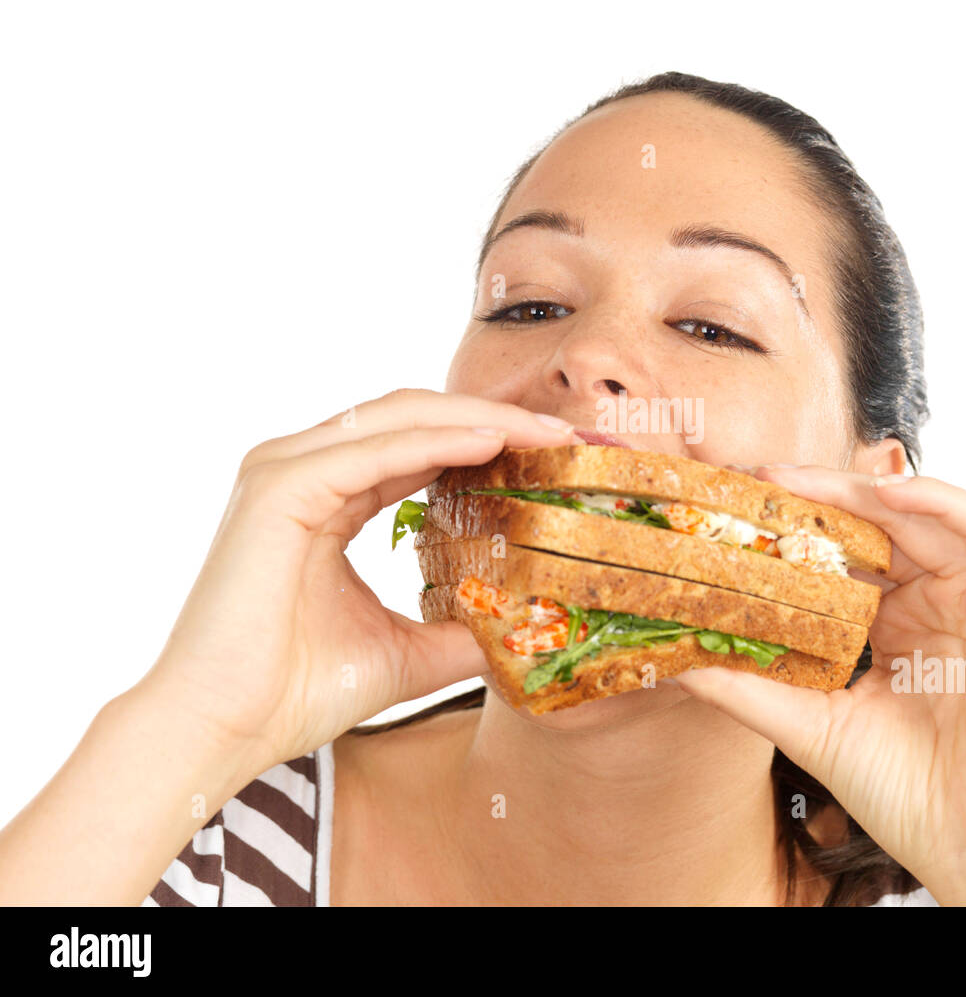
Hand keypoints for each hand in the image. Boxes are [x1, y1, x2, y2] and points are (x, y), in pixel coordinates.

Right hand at [135, 388, 581, 775]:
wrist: (222, 730)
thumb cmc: (295, 692)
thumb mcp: (403, 654)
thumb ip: (457, 633)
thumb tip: (521, 633)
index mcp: (326, 495)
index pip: (418, 443)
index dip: (487, 438)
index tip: (553, 453)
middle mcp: (303, 469)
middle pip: (414, 416)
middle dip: (493, 417)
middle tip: (562, 433)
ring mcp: (284, 470)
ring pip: (398, 418)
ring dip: (478, 419)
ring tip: (544, 432)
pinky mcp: (278, 489)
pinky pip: (373, 450)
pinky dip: (436, 441)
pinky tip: (493, 442)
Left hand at [674, 466, 965, 904]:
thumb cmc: (907, 795)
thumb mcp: (811, 727)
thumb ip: (748, 689)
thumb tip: (676, 662)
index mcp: (896, 630)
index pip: (848, 560)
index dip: (799, 530)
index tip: (741, 510)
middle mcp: (938, 608)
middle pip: (882, 528)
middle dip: (822, 497)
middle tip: (763, 479)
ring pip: (925, 518)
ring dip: (866, 489)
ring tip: (805, 481)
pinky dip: (939, 501)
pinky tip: (886, 493)